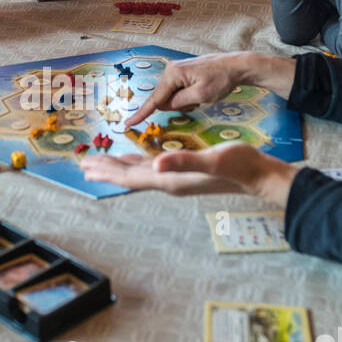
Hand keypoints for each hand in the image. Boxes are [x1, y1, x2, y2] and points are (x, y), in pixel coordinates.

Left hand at [81, 142, 297, 202]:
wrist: (258, 175)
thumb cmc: (239, 165)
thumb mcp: (213, 159)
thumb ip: (184, 162)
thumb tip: (156, 164)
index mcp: (170, 179)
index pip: (131, 177)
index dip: (109, 171)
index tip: (87, 167)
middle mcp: (169, 182)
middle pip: (129, 178)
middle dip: (106, 170)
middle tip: (82, 166)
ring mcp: (176, 179)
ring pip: (138, 174)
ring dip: (118, 169)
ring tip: (99, 165)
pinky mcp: (183, 173)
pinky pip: (152, 170)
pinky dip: (136, 165)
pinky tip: (133, 161)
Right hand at [124, 52, 250, 127]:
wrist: (236, 66)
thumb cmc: (221, 80)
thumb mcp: (200, 96)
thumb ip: (179, 102)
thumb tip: (164, 106)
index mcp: (173, 74)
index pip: (155, 99)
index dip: (141, 114)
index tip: (127, 123)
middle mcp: (170, 69)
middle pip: (164, 98)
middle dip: (176, 105)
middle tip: (198, 101)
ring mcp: (176, 69)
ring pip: (172, 95)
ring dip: (183, 101)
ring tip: (202, 95)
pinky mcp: (182, 71)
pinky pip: (178, 90)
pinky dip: (186, 96)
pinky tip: (200, 91)